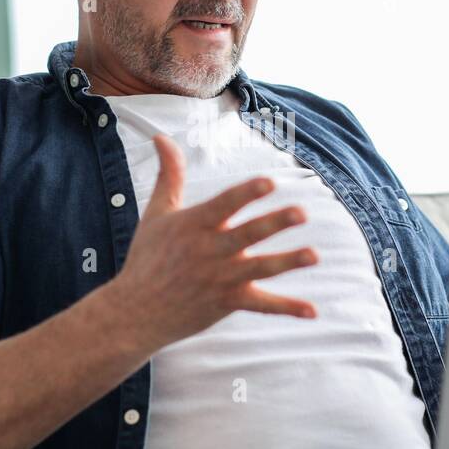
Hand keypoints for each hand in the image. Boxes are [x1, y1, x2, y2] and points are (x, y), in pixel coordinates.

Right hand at [109, 133, 318, 350]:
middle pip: (247, 235)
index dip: (246, 193)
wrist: (134, 312)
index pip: (224, 205)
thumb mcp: (156, 212)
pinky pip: (261, 305)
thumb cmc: (146, 257)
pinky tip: (312, 311)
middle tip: (301, 213)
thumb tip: (161, 136)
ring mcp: (220, 279)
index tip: (269, 182)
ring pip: (259, 269)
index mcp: (194, 225)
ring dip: (288, 262)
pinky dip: (287, 308)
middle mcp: (209, 251)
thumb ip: (169, 174)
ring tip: (315, 255)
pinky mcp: (227, 302)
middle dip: (274, 224)